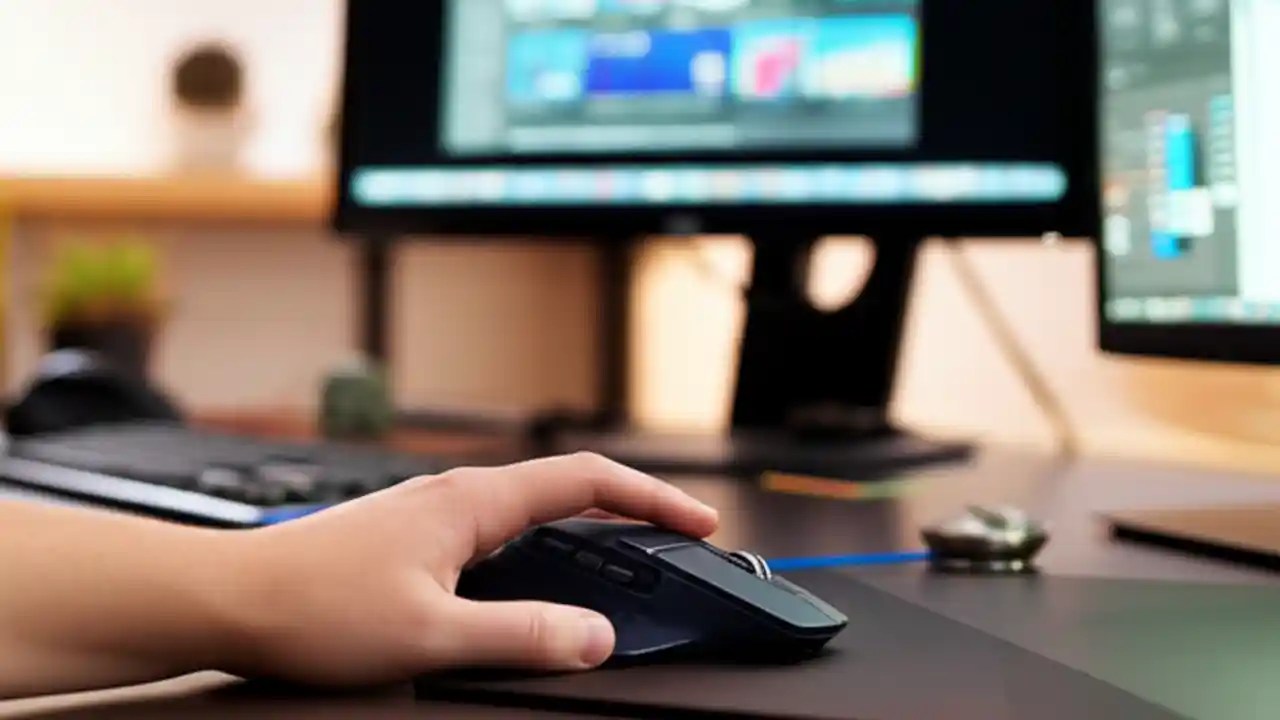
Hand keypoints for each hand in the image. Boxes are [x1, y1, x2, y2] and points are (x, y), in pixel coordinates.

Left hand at [217, 453, 718, 685]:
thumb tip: (592, 638)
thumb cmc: (310, 606)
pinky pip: (501, 534)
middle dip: (629, 511)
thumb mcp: (429, 635)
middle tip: (674, 541)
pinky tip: (541, 583)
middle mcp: (455, 496)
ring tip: (622, 563)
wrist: (230, 598)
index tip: (695, 521)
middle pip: (566, 489)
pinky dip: (542, 550)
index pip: (584, 481)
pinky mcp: (416, 538)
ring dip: (585, 531)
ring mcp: (433, 514)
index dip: (650, 499)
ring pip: (533, 512)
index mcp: (470, 502)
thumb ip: (520, 636)